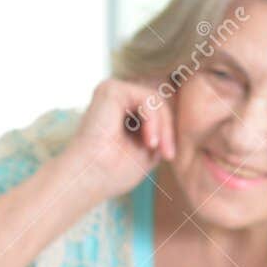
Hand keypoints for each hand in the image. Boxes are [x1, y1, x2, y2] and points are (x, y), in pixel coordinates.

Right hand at [61, 78, 175, 201]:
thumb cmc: (112, 172)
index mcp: (121, 112)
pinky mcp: (111, 89)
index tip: (169, 156)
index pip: (156, 111)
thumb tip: (176, 118)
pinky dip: (153, 119)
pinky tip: (148, 140)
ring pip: (156, 100)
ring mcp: (113, 92)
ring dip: (163, 126)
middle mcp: (115, 99)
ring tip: (155, 148)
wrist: (90, 177)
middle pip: (158, 103)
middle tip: (167, 153)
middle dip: (168, 129)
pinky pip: (147, 97)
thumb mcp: (147, 150)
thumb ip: (160, 131)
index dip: (167, 131)